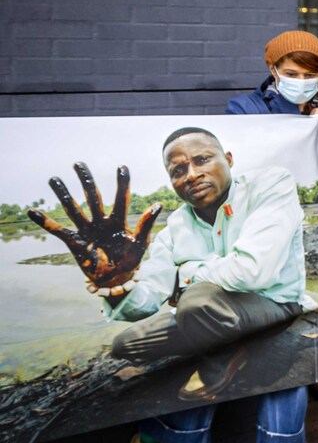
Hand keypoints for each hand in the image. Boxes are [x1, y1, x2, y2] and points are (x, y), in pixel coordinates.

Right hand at [26, 163, 162, 290]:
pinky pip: (59, 231)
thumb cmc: (131, 259)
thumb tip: (159, 204)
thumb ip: (146, 224)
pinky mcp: (75, 243)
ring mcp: (87, 231)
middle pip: (93, 197)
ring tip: (53, 179)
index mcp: (119, 221)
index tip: (122, 167)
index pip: (121, 199)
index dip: (122, 183)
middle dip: (86, 181)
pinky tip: (32, 211)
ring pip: (73, 209)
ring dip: (63, 195)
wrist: (117, 279)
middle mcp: (101, 222)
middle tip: (78, 164)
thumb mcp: (141, 243)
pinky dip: (45, 222)